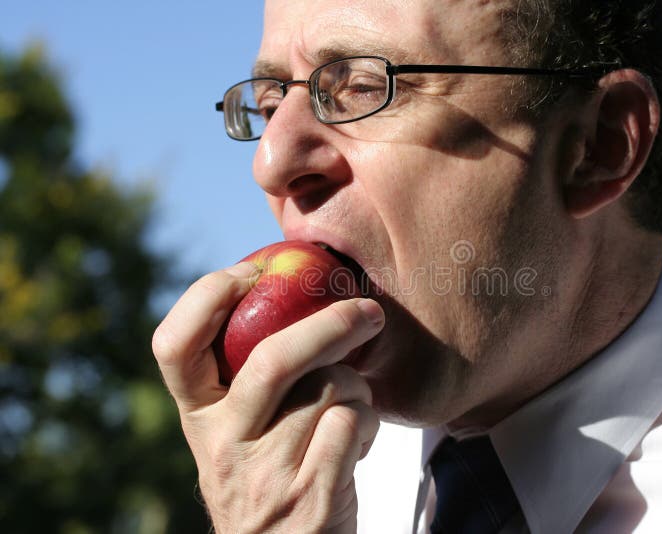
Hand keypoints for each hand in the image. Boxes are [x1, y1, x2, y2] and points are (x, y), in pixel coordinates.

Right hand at [152, 263, 383, 532]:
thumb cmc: (270, 479)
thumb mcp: (239, 435)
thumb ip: (247, 381)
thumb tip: (282, 291)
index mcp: (199, 419)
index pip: (173, 347)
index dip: (206, 297)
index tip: (253, 273)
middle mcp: (222, 446)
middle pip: (271, 360)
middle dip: (330, 325)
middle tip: (367, 312)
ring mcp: (266, 475)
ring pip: (327, 389)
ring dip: (357, 387)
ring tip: (352, 406)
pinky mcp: (311, 498)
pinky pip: (352, 423)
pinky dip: (367, 420)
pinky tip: (357, 440)